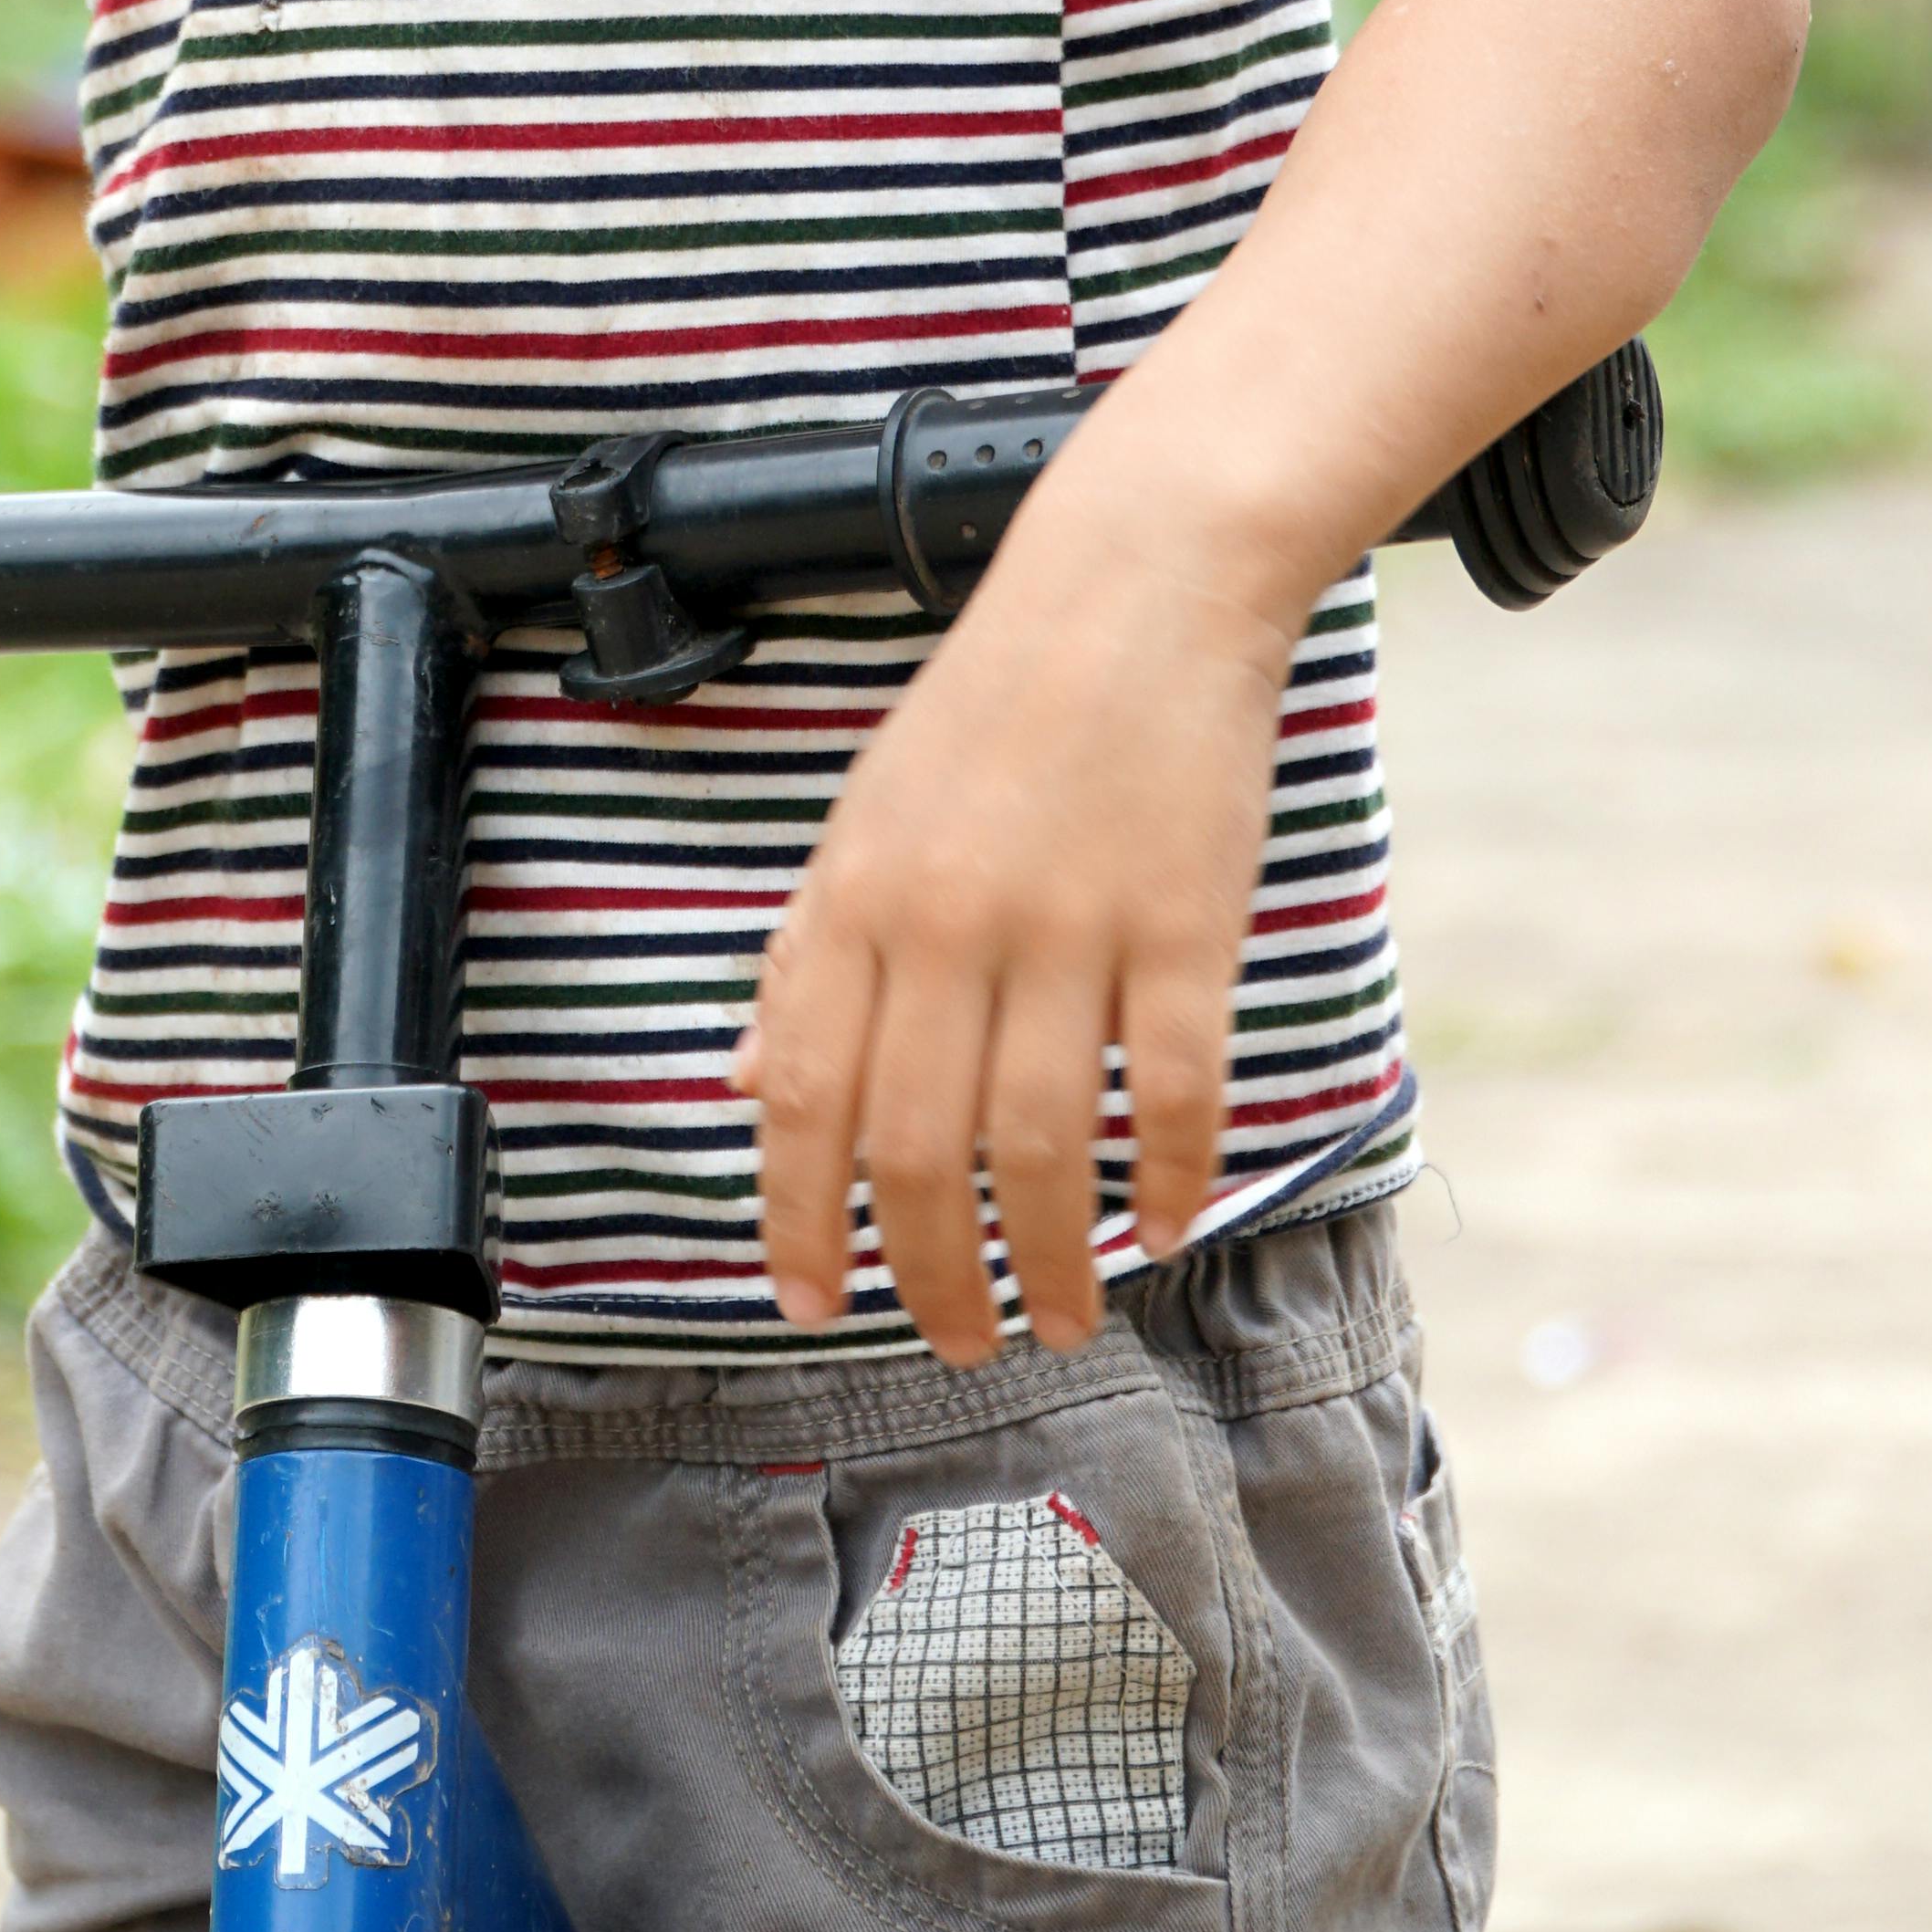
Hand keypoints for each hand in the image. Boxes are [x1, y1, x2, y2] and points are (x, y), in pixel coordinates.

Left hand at [730, 466, 1296, 1356]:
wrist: (1138, 588)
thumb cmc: (995, 708)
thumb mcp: (867, 817)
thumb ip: (811, 955)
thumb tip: (745, 1084)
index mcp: (857, 897)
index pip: (804, 1095)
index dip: (799, 1216)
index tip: (812, 1303)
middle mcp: (950, 923)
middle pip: (921, 1151)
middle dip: (932, 1276)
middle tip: (961, 1343)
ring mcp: (1072, 928)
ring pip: (1045, 1147)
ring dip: (1051, 1260)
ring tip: (1063, 1318)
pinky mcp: (1185, 925)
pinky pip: (1176, 1090)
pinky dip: (1170, 1179)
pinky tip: (1162, 1228)